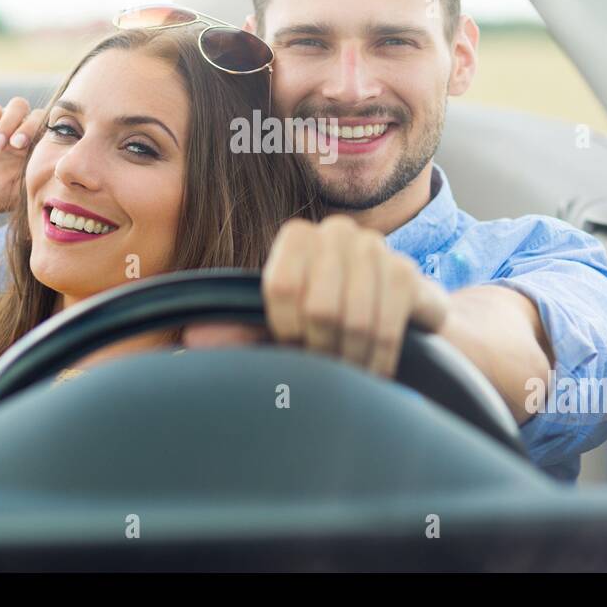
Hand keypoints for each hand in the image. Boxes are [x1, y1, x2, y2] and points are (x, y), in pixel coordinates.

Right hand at [0, 97, 45, 217]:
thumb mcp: (15, 192)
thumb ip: (35, 178)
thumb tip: (59, 169)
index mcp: (34, 150)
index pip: (52, 132)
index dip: (47, 137)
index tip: (33, 153)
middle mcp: (21, 132)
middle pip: (38, 115)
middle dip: (29, 128)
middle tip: (16, 145)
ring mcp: (2, 123)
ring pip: (19, 106)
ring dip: (9, 124)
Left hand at [260, 216, 448, 376]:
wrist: (398, 311)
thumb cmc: (329, 317)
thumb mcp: (286, 319)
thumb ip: (245, 328)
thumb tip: (199, 338)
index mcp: (298, 236)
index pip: (283, 287)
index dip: (287, 330)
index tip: (294, 349)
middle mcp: (336, 231)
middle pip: (321, 308)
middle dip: (322, 351)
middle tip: (325, 370)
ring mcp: (376, 248)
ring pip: (355, 323)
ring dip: (351, 362)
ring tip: (348, 375)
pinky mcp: (407, 272)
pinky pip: (387, 330)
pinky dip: (378, 362)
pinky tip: (374, 373)